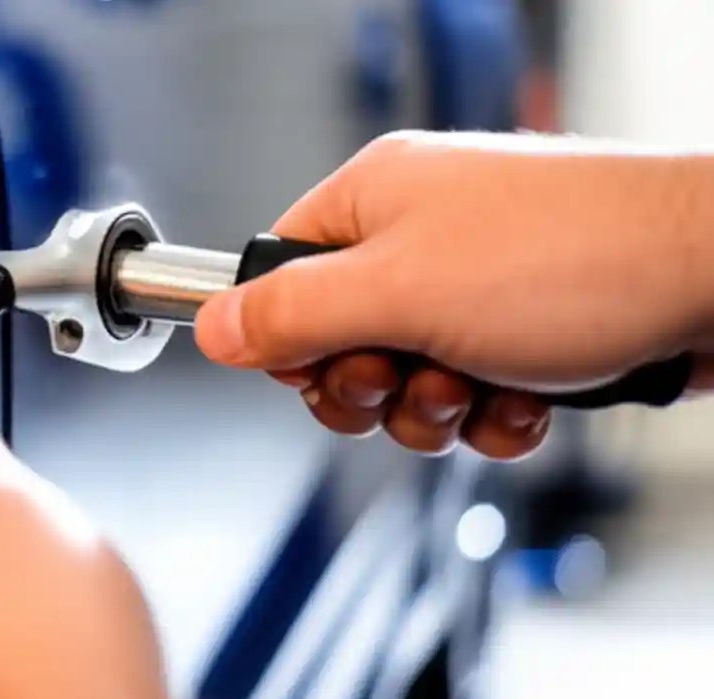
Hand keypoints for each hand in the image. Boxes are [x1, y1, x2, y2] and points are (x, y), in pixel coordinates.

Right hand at [196, 130, 713, 459]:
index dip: (292, 340)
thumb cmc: (573, 259)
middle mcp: (419, 236)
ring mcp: (474, 282)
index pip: (280, 276)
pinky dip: (491, 411)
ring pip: (404, 378)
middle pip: (338, 341)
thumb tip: (211, 327)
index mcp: (373, 201)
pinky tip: (526, 399)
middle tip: (408, 376)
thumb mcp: (399, 293)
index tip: (325, 368)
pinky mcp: (523, 326)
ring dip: (436, 406)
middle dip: (372, 386)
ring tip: (480, 385)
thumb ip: (291, 315)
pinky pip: (468, 390)